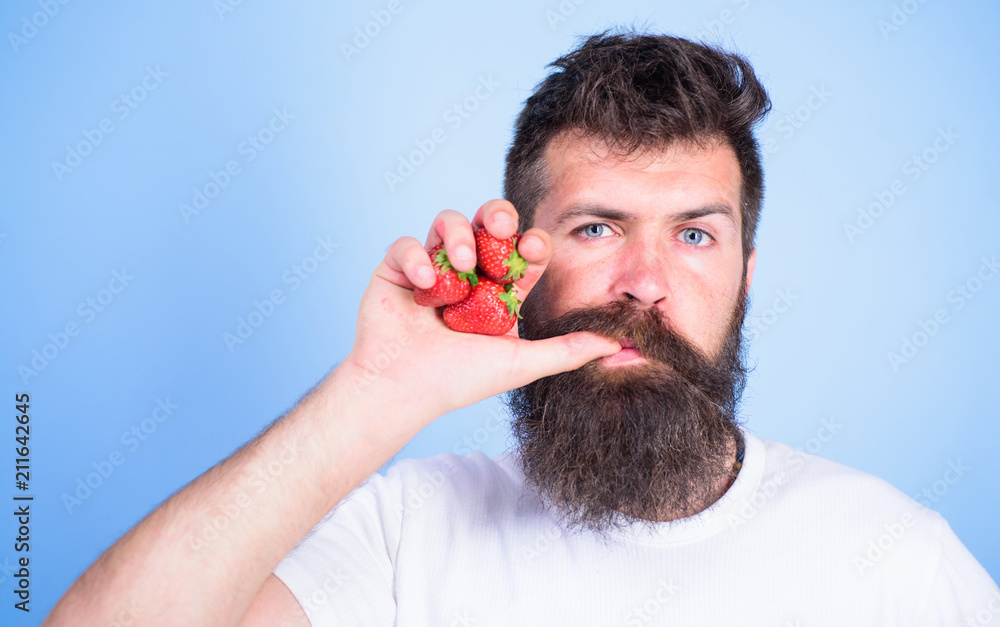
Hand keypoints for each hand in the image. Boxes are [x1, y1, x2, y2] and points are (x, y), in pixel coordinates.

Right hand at [345, 199, 620, 422]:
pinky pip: (407, 244)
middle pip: (486, 225)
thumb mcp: (521, 363)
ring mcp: (431, 270)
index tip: (534, 250)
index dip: (531, 244)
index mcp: (496, 292)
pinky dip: (416, 256)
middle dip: (497, 216)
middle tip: (502, 227)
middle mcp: (465, 275)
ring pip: (448, 223)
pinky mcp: (396, 270)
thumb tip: (616, 342)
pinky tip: (425, 283)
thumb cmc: (459, 380)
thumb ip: (567, 351)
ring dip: (458, 236)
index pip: (520, 253)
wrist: (402, 390)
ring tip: (463, 264)